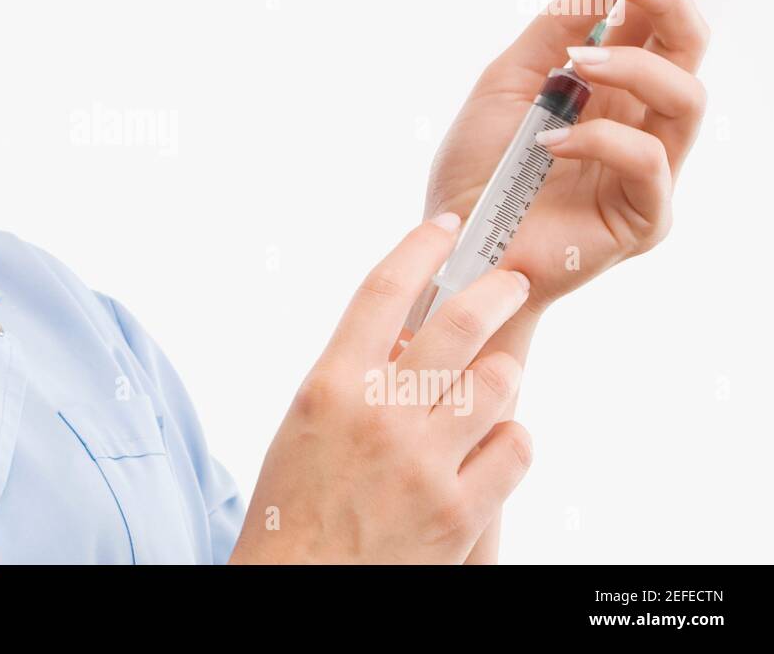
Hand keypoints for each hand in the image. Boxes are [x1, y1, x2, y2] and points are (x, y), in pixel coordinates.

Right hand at [229, 214, 533, 563]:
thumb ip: (355, 375)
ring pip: (497, 382)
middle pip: (459, 323)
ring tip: (490, 380)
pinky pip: (516, 448)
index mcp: (332, 386)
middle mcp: (381, 415)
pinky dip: (511, 439)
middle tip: (511, 282)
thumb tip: (409, 337)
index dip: (421, 248)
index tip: (445, 229)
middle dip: (496, 290)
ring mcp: (426, 463)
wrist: (299, 584)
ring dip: (500, 372)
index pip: (384, 292)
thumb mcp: (309, 423)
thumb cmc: (296, 504)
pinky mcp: (462, 511)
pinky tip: (492, 443)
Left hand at [424, 0, 717, 311]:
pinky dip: (600, 139)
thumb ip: (561, 26)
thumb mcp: (510, 78)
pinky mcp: (645, 215)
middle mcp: (640, 115)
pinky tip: (553, 141)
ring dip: (634, 65)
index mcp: (613, 79)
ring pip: (686, 96)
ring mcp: (648, 165)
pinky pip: (650, 162)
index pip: (661, 9)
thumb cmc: (480, 167)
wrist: (453, 244)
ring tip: (578, 65)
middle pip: (689, 43)